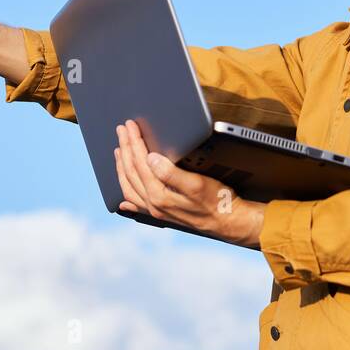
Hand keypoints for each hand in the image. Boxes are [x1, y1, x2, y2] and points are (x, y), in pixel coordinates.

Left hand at [114, 119, 265, 248]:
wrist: (229, 222)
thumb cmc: (217, 201)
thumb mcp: (197, 183)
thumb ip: (171, 173)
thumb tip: (150, 158)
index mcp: (160, 196)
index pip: (140, 163)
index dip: (134, 142)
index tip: (130, 126)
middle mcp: (154, 205)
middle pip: (131, 172)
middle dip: (125, 148)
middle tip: (121, 130)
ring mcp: (157, 210)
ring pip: (129, 187)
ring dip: (122, 167)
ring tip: (119, 151)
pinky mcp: (163, 213)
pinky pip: (137, 204)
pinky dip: (127, 196)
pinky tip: (122, 197)